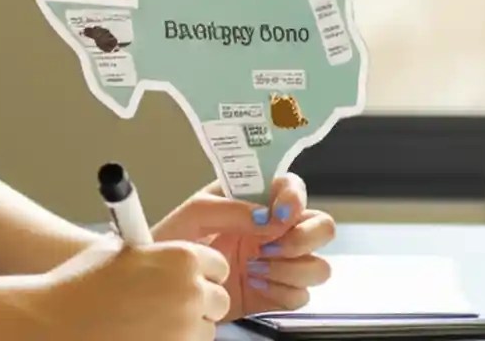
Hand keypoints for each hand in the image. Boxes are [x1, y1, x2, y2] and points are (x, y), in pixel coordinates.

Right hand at [30, 235, 229, 340]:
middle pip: (219, 300)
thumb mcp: (119, 250)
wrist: (55, 322)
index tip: (184, 278)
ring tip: (149, 322)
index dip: (200, 272)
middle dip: (199, 302)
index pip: (218, 265)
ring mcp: (185, 329)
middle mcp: (190, 292)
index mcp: (181, 258)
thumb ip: (154, 252)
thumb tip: (170, 252)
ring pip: (206, 330)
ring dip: (187, 328)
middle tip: (166, 303)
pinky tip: (143, 334)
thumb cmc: (81, 285)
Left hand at [151, 173, 335, 321]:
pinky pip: (301, 296)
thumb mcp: (193, 213)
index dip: (295, 198)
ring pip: (318, 265)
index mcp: (255, 201)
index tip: (280, 213)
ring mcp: (277, 262)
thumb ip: (231, 208)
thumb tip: (267, 216)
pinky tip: (253, 286)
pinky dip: (281, 293)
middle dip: (304, 238)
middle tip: (270, 246)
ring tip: (255, 269)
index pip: (293, 189)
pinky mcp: (275, 293)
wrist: (162, 282)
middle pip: (322, 227)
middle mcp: (273, 230)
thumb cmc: (172, 240)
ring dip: (292, 269)